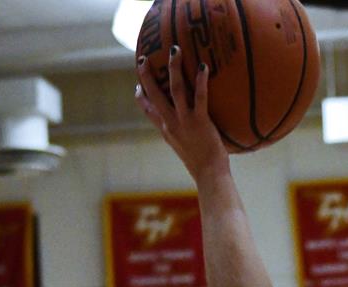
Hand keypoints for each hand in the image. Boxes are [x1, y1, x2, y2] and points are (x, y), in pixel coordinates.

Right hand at [136, 48, 225, 182]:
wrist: (209, 175)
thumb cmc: (203, 165)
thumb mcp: (187, 149)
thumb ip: (184, 136)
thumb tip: (191, 130)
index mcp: (166, 131)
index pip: (148, 111)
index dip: (141, 97)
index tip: (137, 86)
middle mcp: (171, 123)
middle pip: (154, 94)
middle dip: (147, 75)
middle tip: (144, 58)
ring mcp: (184, 121)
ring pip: (175, 89)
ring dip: (173, 67)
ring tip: (174, 49)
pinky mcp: (200, 121)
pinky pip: (200, 96)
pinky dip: (201, 80)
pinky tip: (203, 66)